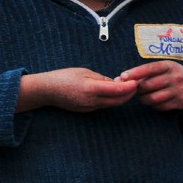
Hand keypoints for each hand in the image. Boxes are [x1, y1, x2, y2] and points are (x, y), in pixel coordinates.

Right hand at [18, 68, 137, 112]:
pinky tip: (112, 91)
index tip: (136, 81)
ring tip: (125, 86)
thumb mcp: (85, 72)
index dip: (130, 86)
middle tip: (135, 84)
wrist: (46, 91)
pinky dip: (112, 99)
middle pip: (118, 101)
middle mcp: (92, 101)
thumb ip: (102, 78)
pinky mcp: (87, 110)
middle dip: (129, 93)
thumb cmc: (64, 77)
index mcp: (92, 89)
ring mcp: (89, 108)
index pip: (118, 90)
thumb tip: (117, 82)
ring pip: (112, 104)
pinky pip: (104, 105)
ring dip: (121, 97)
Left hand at [117, 61, 182, 121]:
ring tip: (143, 97)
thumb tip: (121, 79)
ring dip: (144, 99)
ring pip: (153, 98)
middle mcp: (176, 77)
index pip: (150, 68)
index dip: (135, 72)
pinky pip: (161, 106)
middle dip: (139, 89)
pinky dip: (154, 106)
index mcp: (169, 66)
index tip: (123, 76)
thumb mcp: (164, 68)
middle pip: (148, 85)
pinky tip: (155, 102)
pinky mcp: (181, 102)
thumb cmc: (172, 75)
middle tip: (137, 90)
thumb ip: (146, 72)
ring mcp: (180, 90)